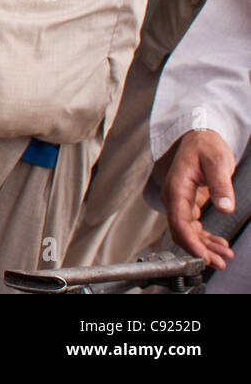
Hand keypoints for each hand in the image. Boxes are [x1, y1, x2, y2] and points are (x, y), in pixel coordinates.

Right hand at [160, 129, 236, 268]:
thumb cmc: (205, 146)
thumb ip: (220, 184)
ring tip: (224, 256)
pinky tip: (218, 244)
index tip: (203, 256)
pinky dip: (204, 238)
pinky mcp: (187, 204)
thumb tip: (226, 206)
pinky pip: (192, 227)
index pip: (179, 222)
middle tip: (219, 262)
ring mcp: (180, 202)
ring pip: (187, 232)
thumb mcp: (217, 161)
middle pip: (181, 232)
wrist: (199, 138)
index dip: (190, 242)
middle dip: (198, 251)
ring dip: (203, 247)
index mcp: (177, 188)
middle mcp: (175, 197)